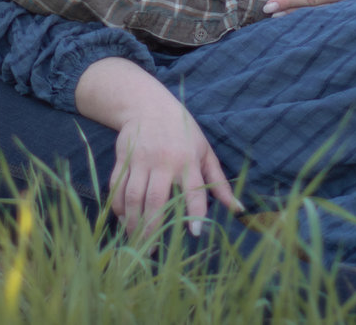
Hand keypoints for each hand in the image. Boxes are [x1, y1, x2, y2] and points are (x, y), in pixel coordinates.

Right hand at [110, 100, 240, 236]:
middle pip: (156, 200)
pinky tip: (123, 219)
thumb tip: (238, 209)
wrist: (148, 104)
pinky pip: (117, 187)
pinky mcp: (123, 158)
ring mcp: (141, 160)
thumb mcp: (205, 151)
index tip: (195, 232)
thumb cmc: (183, 131)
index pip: (193, 190)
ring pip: (133, 197)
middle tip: (151, 250)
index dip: (195, 212)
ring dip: (132, 222)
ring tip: (135, 240)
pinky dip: (118, 206)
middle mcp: (163, 161)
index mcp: (187, 160)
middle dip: (152, 228)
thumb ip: (219, 182)